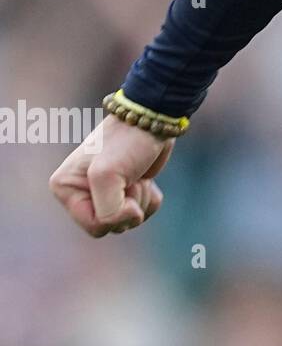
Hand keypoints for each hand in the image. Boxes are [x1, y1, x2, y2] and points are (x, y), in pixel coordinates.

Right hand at [49, 114, 172, 236]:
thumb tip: (128, 219)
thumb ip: (109, 210)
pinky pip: (142, 213)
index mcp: (65, 188)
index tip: (124, 187)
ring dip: (141, 199)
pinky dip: (150, 198)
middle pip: (112, 226)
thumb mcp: (107, 175)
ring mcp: (104, 193)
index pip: (95, 227)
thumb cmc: (126, 141)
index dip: (116, 215)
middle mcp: (80, 193)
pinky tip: (147, 179)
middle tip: (130, 177)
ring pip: (128, 221)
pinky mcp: (126, 190)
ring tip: (136, 174)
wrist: (151, 119)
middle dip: (129, 205)